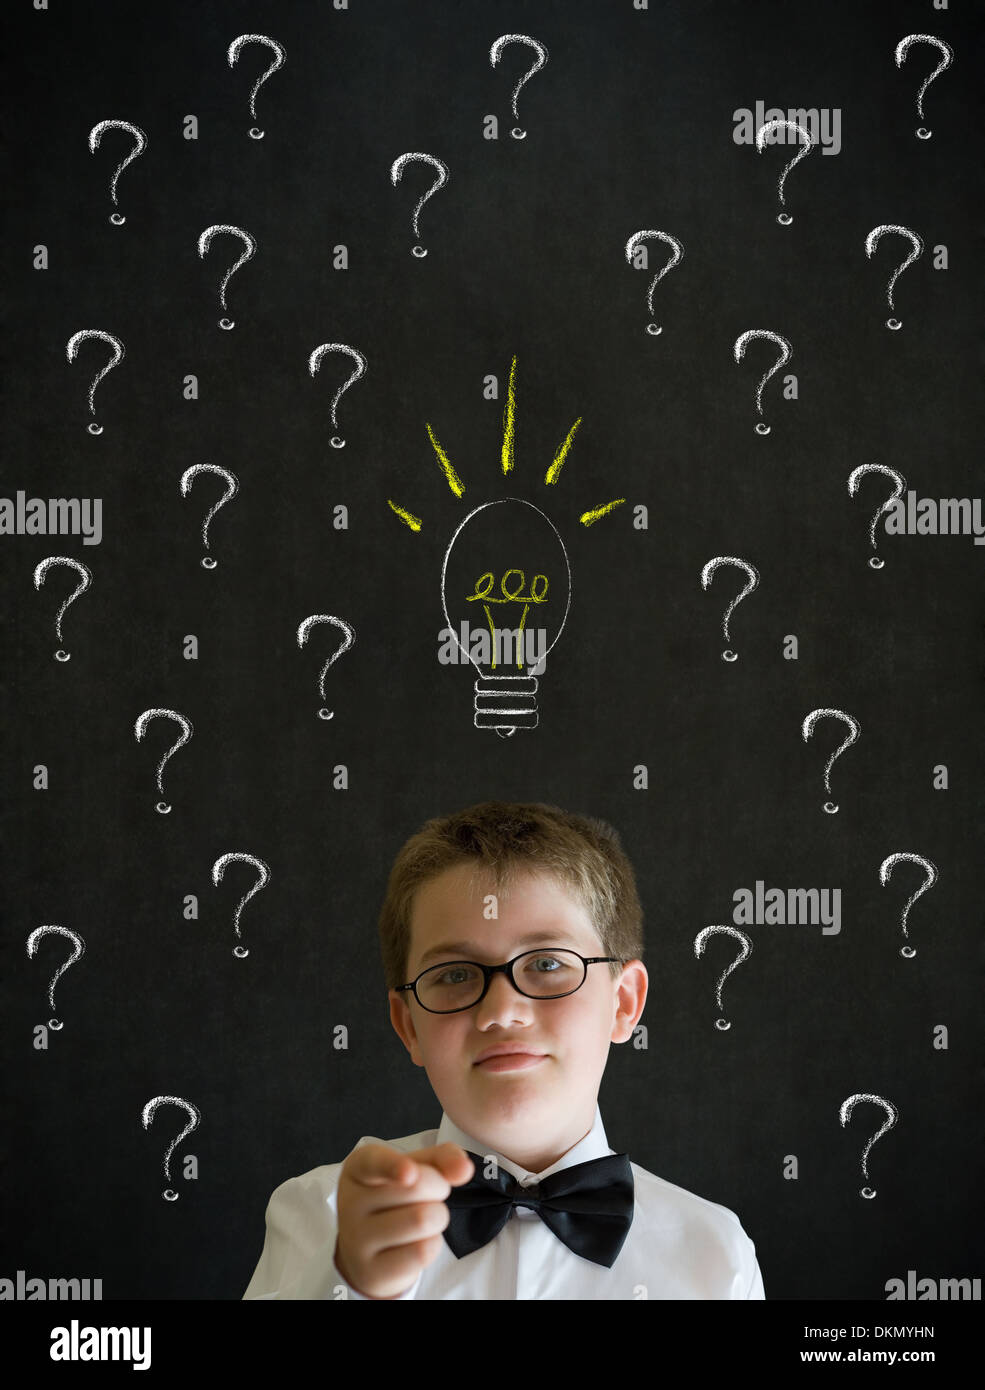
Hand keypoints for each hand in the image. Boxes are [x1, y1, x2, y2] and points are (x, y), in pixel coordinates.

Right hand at [334, 1141, 474, 1298]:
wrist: (369, 1248)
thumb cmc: (396, 1197)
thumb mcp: (415, 1168)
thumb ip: (442, 1158)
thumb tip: (464, 1169)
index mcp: (358, 1167)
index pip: (375, 1162)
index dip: (395, 1166)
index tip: (410, 1174)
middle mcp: (350, 1202)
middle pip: (418, 1186)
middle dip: (438, 1189)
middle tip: (427, 1197)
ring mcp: (356, 1240)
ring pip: (423, 1220)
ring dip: (438, 1217)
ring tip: (422, 1220)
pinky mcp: (371, 1271)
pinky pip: (423, 1252)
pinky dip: (432, 1244)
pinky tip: (415, 1243)